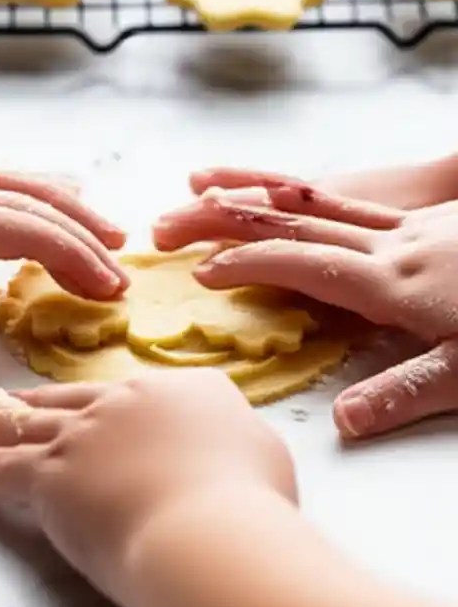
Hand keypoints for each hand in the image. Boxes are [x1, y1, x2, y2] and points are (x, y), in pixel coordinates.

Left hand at [0, 115, 126, 349]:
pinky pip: (1, 174)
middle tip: (121, 273)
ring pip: (24, 186)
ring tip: (106, 230)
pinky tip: (41, 189)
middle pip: (37, 209)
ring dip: (71, 209)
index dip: (74, 262)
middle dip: (85, 241)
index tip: (110, 290)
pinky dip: (36, 186)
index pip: (29, 237)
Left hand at [0, 371, 295, 601]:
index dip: (105, 404)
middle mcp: (123, 402)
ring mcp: (81, 434)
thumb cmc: (249, 503)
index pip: (132, 393)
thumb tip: (223, 443)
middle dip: (37, 399)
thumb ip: (230, 438)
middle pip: (69, 397)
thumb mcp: (260, 451)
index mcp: (178, 391)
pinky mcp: (49, 473)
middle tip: (10, 399)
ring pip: (25, 422)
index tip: (91, 404)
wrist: (211, 529)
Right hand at [155, 169, 457, 438]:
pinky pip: (350, 198)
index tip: (200, 272)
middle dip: (227, 220)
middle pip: (293, 223)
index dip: (246, 266)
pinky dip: (305, 192)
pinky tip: (293, 194)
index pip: (299, 266)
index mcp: (391, 282)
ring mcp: (411, 225)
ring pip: (317, 201)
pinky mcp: (432, 219)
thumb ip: (406, 392)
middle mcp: (390, 245)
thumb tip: (343, 421)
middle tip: (174, 219)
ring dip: (257, 194)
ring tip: (208, 185)